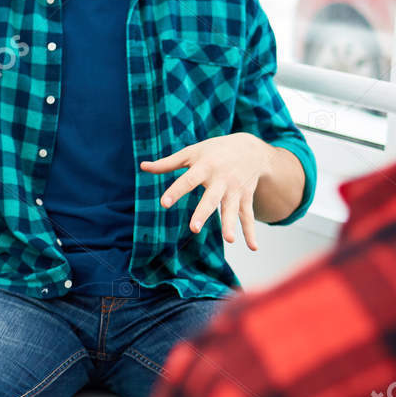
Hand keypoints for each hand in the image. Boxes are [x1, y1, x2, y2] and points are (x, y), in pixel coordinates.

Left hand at [141, 132, 272, 248]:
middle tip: (193, 229)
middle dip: (203, 213)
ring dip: (231, 225)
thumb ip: (168, 163)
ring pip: (232, 210)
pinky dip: (251, 232)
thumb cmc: (214, 151)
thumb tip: (143, 166)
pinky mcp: (246, 198)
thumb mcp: (192, 152)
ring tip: (229, 240)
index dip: (176, 191)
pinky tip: (253, 248)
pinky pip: (248, 216)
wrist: (251, 148)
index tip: (164, 203)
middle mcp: (222, 180)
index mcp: (205, 167)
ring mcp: (235, 190)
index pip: (188, 180)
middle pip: (211, 199)